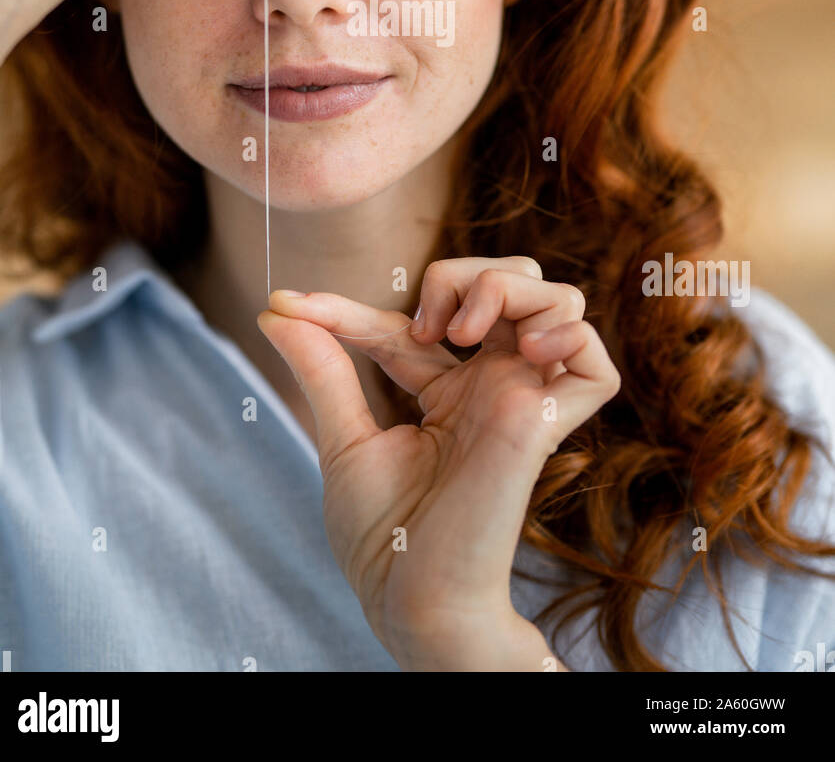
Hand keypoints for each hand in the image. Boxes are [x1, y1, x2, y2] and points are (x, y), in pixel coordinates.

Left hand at [258, 255, 620, 668]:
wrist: (408, 598)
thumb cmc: (380, 538)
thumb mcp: (342, 436)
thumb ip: (321, 369)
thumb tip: (274, 311)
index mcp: (450, 391)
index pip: (416, 318)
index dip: (351, 308)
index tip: (292, 308)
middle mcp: (494, 386)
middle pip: (513, 281)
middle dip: (466, 272)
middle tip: (425, 325)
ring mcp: (525, 400)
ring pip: (561, 301)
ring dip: (507, 288)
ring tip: (462, 332)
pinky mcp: (547, 425)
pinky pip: (597, 364)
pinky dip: (567, 333)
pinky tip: (519, 350)